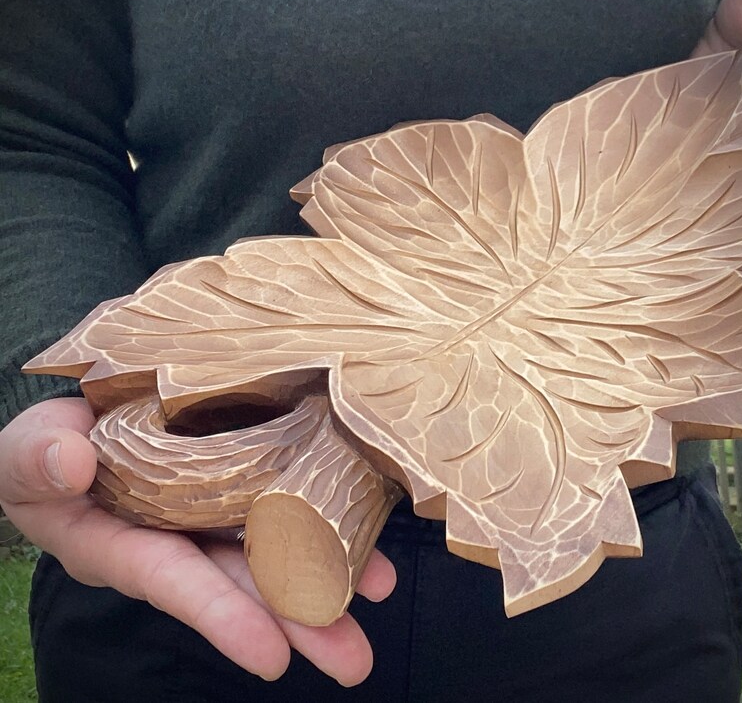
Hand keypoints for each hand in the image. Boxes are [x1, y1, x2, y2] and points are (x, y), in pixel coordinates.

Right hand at [0, 397, 395, 685]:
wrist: (86, 409)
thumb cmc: (47, 444)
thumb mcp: (26, 453)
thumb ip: (36, 461)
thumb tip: (72, 461)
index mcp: (120, 542)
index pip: (172, 579)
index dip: (219, 615)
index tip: (270, 655)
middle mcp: (175, 534)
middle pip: (238, 580)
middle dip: (294, 618)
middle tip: (352, 659)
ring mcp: (211, 505)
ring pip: (271, 541)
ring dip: (326, 570)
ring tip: (379, 590)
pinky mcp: (239, 472)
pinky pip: (284, 493)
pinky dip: (324, 508)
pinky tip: (365, 520)